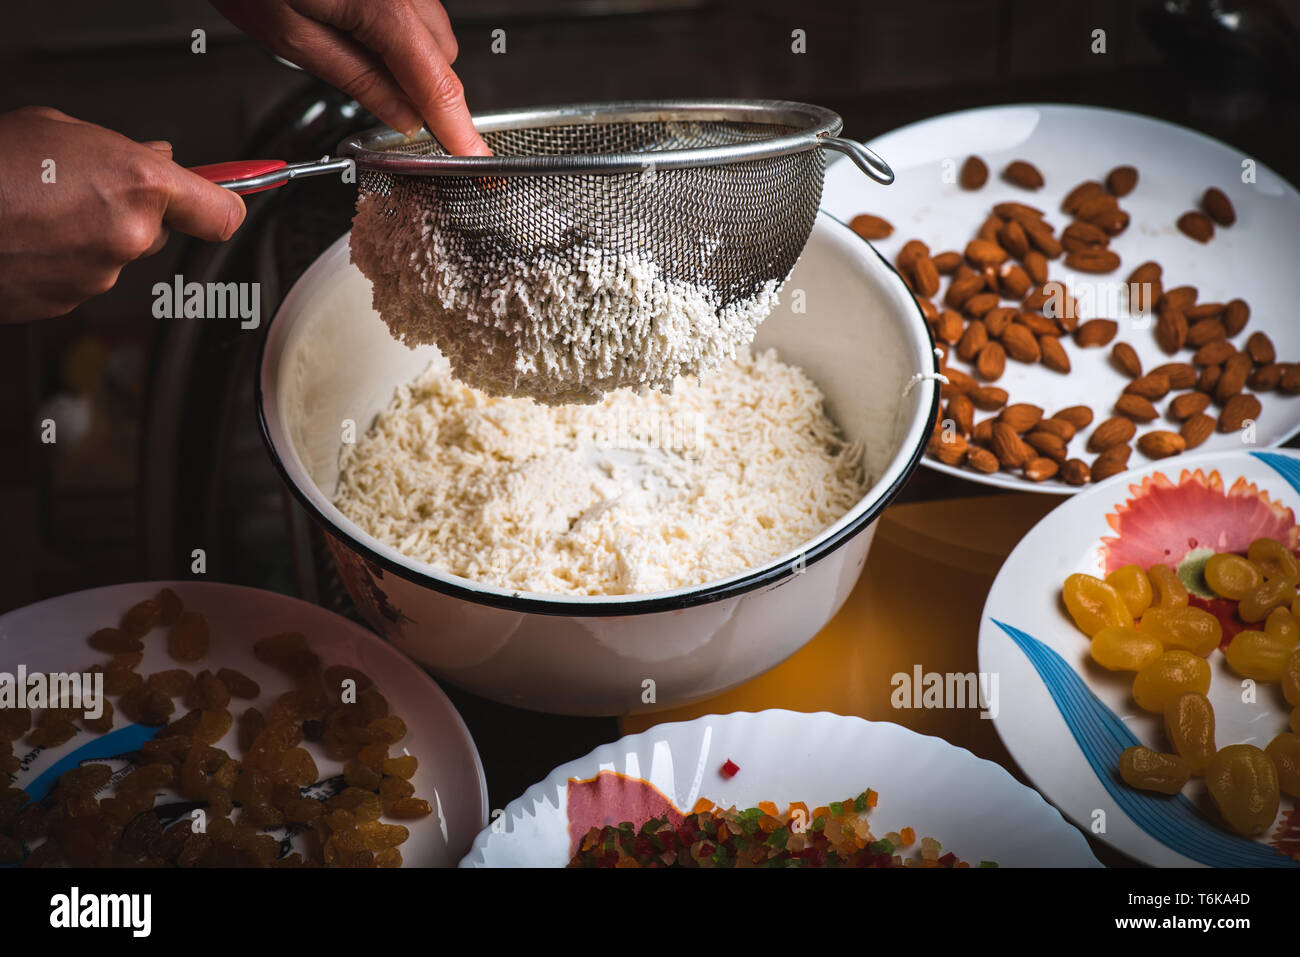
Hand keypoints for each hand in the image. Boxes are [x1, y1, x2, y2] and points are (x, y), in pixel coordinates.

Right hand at [0, 107, 246, 322]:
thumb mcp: (58, 129)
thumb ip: (120, 148)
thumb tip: (159, 157)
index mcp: (139, 186)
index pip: (220, 211)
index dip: (226, 202)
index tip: (233, 196)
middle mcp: (128, 237)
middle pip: (157, 231)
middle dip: (131, 212)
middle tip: (82, 188)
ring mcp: (98, 276)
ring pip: (114, 256)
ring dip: (88, 237)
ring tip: (36, 211)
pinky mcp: (67, 305)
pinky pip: (78, 279)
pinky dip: (59, 262)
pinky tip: (24, 236)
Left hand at [211, 0, 488, 155]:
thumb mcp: (291, 33)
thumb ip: (356, 78)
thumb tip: (401, 117)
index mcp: (384, 5)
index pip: (437, 83)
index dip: (457, 129)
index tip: (473, 159)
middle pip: (442, 56)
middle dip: (423, 89)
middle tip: (387, 111)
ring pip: (431, 29)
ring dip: (409, 56)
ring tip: (354, 52)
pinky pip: (414, 4)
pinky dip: (397, 27)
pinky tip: (355, 24)